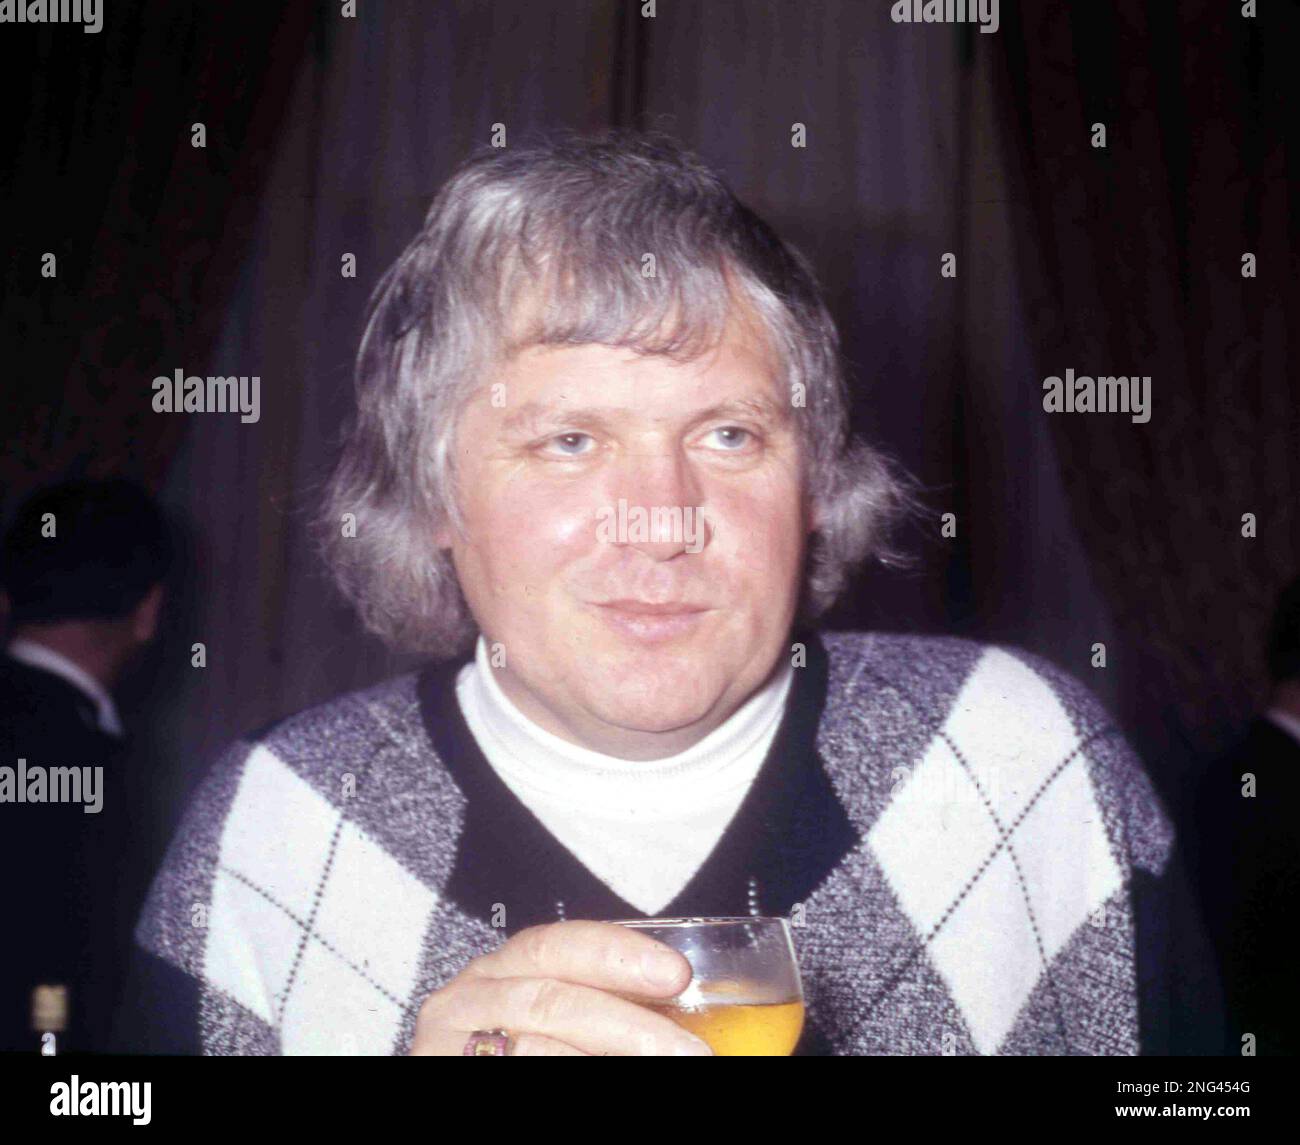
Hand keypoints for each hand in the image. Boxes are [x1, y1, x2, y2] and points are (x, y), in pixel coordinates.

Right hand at [410, 919, 713, 1055]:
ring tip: (668, 1067)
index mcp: (501, 970)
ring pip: (539, 1048)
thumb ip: (604, 1007)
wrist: (460, 1087)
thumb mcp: (558, 1020)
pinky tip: (612, 1082)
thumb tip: (686, 1022)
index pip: (560, 945)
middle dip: (629, 1024)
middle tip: (689, 1050)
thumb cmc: (527, 1048)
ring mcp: (449, 1044)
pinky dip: (574, 1074)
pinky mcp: (444, 1069)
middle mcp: (467, 1000)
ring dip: (612, 1059)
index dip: (620, 954)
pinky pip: (518, 1070)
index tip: (677, 973)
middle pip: (553, 1000)